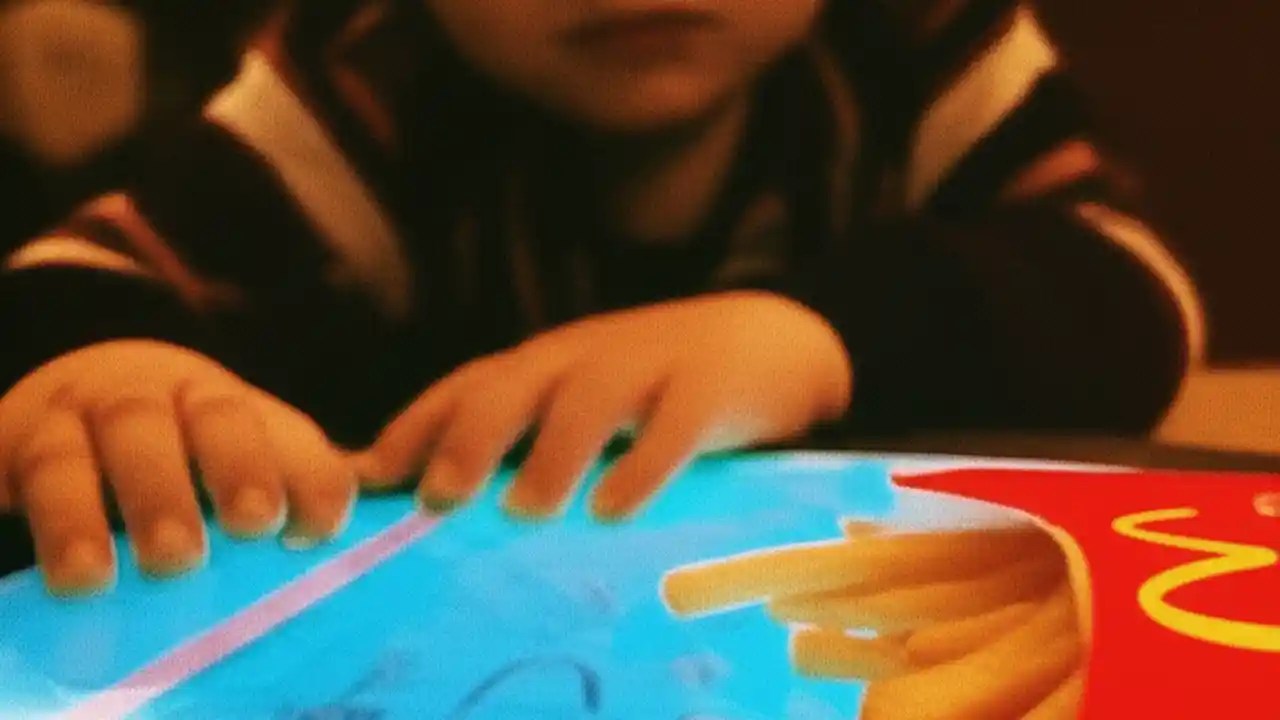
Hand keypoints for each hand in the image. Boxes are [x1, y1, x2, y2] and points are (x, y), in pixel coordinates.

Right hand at [0, 340, 355, 594]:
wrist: (89, 387)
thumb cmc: (190, 443)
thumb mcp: (249, 448)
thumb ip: (302, 481)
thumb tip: (365, 520)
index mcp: (221, 402)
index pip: (271, 430)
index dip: (303, 475)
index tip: (316, 530)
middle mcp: (150, 398)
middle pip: (180, 423)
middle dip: (223, 470)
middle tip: (237, 530)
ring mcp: (74, 419)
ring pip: (79, 452)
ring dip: (88, 514)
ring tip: (99, 575)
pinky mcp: (10, 447)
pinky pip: (12, 470)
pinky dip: (26, 514)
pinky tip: (43, 557)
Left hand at [358, 291, 852, 519]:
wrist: (773, 342)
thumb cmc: (662, 385)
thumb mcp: (588, 397)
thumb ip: (529, 435)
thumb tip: (442, 495)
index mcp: (553, 363)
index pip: (472, 384)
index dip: (418, 425)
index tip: (373, 477)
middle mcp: (590, 357)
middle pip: (518, 385)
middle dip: (471, 438)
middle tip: (439, 497)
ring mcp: (652, 366)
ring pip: (590, 399)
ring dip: (552, 455)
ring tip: (524, 508)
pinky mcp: (712, 389)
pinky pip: (674, 426)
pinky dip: (641, 466)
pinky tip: (614, 508)